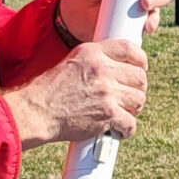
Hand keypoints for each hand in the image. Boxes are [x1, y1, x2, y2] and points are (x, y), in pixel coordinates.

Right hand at [3, 37, 149, 146]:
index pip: (128, 48)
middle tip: (129, 96)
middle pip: (139, 77)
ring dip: (134, 108)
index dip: (140, 60)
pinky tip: (119, 130)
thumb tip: (118, 67)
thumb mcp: (72, 63)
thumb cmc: (50, 90)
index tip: (141, 68)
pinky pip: (131, 123)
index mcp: (92, 53)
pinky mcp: (108, 114)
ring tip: (123, 112)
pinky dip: (126, 129)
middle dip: (137, 88)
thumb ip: (95, 61)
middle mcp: (102, 70)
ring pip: (139, 99)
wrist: (37, 111)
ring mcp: (106, 92)